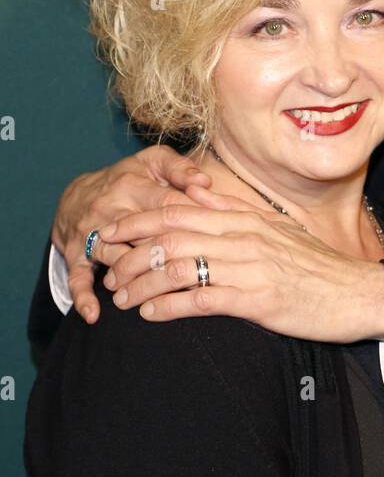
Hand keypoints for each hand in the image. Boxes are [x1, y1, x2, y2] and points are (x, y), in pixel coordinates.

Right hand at [53, 145, 212, 324]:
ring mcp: (90, 232)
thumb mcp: (152, 162)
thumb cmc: (127, 178)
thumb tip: (206, 181)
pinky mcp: (73, 251)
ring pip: (113, 257)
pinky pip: (76, 276)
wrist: (76, 194)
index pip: (168, 206)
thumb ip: (180, 167)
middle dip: (167, 257)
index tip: (217, 243)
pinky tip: (95, 314)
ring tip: (151, 296)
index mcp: (134, 185)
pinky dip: (84, 296)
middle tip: (194, 276)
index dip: (194, 225)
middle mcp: (110, 207)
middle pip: (143, 236)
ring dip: (131, 279)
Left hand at [92, 188, 383, 343]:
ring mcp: (250, 267)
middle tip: (108, 272)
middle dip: (130, 254)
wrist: (358, 293)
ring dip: (142, 283)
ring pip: (178, 267)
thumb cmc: (316, 267)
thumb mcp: (276, 230)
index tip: (112, 232)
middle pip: (169, 237)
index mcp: (245, 219)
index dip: (138, 220)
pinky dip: (168, 307)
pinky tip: (151, 315)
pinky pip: (200, 300)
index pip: (178, 211)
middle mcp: (243, 237)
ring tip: (123, 298)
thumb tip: (197, 195)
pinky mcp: (257, 300)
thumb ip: (235, 212)